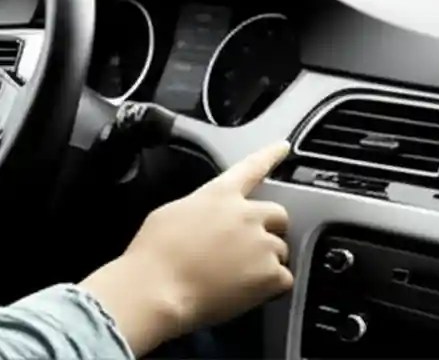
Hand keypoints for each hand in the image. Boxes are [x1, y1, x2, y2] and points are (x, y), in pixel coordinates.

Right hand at [79, 141, 291, 355]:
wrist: (157, 290)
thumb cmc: (154, 255)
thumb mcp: (171, 214)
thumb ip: (201, 208)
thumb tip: (209, 217)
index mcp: (218, 196)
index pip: (250, 168)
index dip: (269, 156)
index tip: (284, 147)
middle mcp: (245, 215)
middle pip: (278, 214)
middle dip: (269, 229)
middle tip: (248, 249)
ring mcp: (261, 244)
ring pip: (280, 250)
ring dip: (265, 262)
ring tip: (233, 277)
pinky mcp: (271, 274)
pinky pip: (284, 280)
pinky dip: (268, 289)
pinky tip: (242, 292)